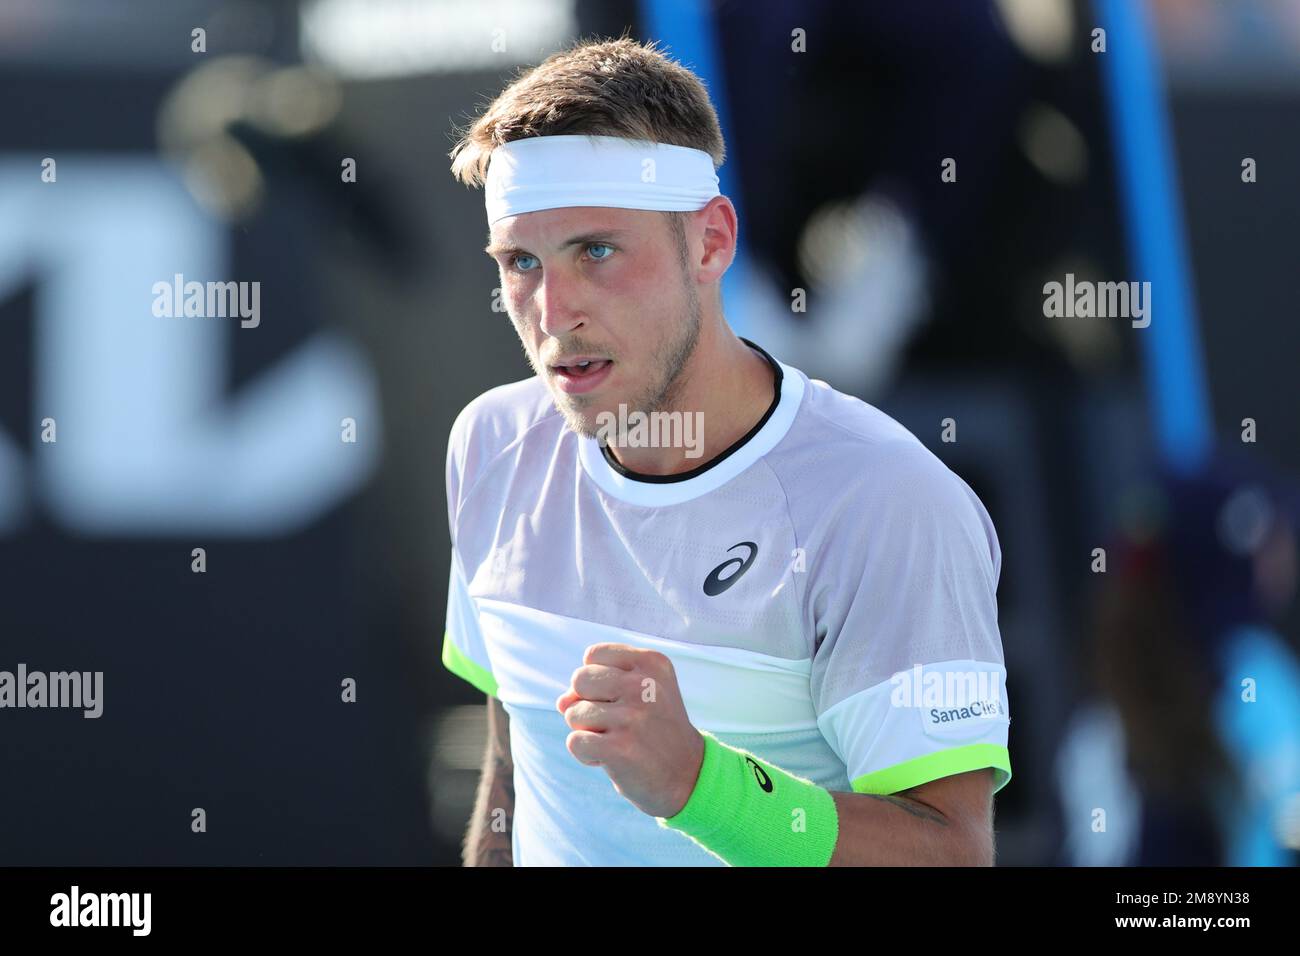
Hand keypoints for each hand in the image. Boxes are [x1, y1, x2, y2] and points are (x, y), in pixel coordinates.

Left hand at [556, 642, 705, 817]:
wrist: (687, 775)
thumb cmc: (654, 729)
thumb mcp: (637, 693)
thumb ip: (595, 685)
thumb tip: (561, 702)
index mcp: (651, 662)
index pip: (593, 655)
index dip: (597, 679)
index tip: (621, 698)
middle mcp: (644, 684)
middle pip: (579, 680)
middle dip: (587, 702)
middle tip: (617, 722)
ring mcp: (632, 716)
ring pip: (572, 712)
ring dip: (588, 731)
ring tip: (618, 740)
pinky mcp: (619, 748)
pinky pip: (575, 741)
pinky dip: (586, 754)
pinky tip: (612, 758)